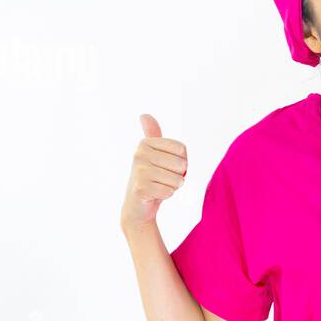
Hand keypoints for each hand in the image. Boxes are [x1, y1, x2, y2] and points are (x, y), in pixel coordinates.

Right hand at [121, 114, 187, 231]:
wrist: (137, 205)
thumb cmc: (152, 177)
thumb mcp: (154, 154)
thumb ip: (153, 134)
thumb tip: (144, 114)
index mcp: (146, 143)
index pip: (182, 149)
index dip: (181, 161)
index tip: (166, 166)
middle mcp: (139, 153)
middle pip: (182, 164)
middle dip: (178, 176)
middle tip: (163, 178)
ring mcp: (139, 170)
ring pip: (177, 179)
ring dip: (173, 186)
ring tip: (159, 186)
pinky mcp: (141, 188)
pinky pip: (170, 191)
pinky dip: (167, 195)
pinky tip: (155, 194)